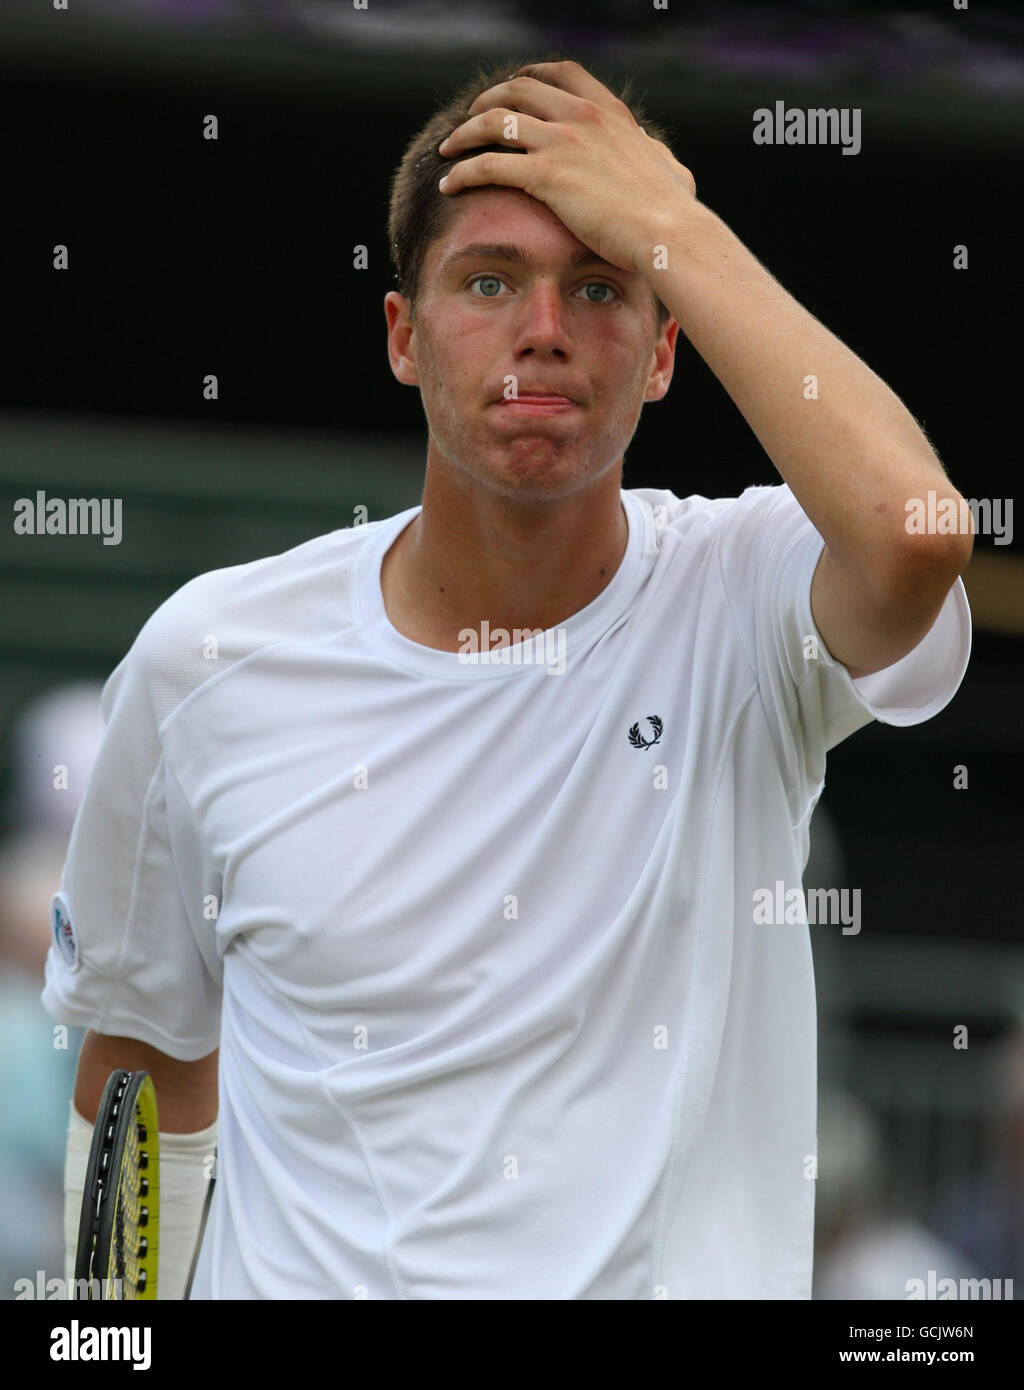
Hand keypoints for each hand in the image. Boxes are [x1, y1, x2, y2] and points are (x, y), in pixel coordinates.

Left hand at [437, 60, 697, 275]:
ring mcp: (562, 141)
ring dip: (465, 132)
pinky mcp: (545, 175)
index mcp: (609, 113)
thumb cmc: (675, 213)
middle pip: (518, 90)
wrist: (669, 233)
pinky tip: (448, 184)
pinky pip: (487, 164)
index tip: (513, 92)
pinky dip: (461, 171)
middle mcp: (582, 116)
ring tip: (448, 148)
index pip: (562, 73)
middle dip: (487, 101)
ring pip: (494, 120)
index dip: (530, 77)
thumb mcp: (670, 169)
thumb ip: (653, 154)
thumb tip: (651, 150)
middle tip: (470, 121)